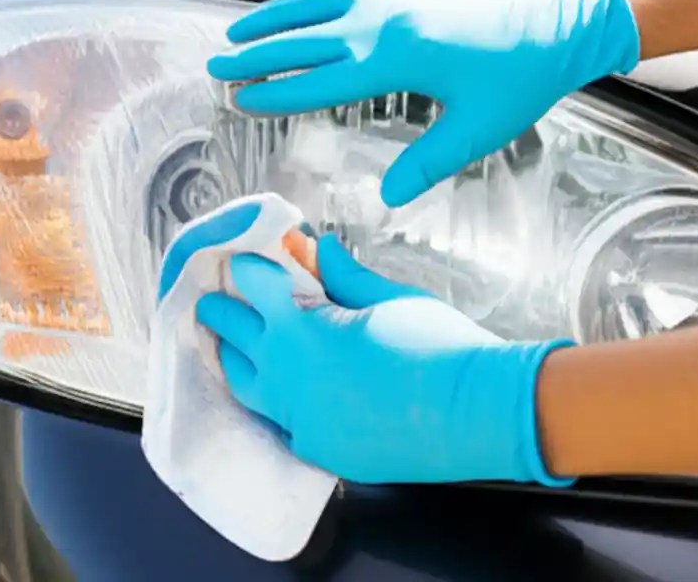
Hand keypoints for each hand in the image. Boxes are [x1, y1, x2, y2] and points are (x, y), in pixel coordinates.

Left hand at [197, 234, 572, 485]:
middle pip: (230, 333)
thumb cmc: (441, 347)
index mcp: (299, 328)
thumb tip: (317, 247)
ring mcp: (299, 419)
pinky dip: (275, 400)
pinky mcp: (319, 450)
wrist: (481, 416)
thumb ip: (343, 275)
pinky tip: (282, 390)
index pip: (251, 283)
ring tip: (235, 343)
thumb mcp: (390, 298)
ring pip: (244, 383)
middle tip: (216, 296)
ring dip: (236, 357)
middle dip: (222, 308)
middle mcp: (287, 377)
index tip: (245, 255)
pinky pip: (280, 421)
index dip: (248, 263)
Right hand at [208, 0, 639, 207]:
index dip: (276, 92)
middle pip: (307, 38)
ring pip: (321, 3)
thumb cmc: (517, 84)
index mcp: (397, 58)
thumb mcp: (475, 133)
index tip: (239, 101)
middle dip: (258, 54)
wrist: (556, 31)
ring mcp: (397, 4)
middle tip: (216, 66)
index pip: (320, 79)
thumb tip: (388, 198)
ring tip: (239, 31)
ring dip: (278, 16)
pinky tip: (310, 0)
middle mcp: (387, 23)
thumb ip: (427, 164)